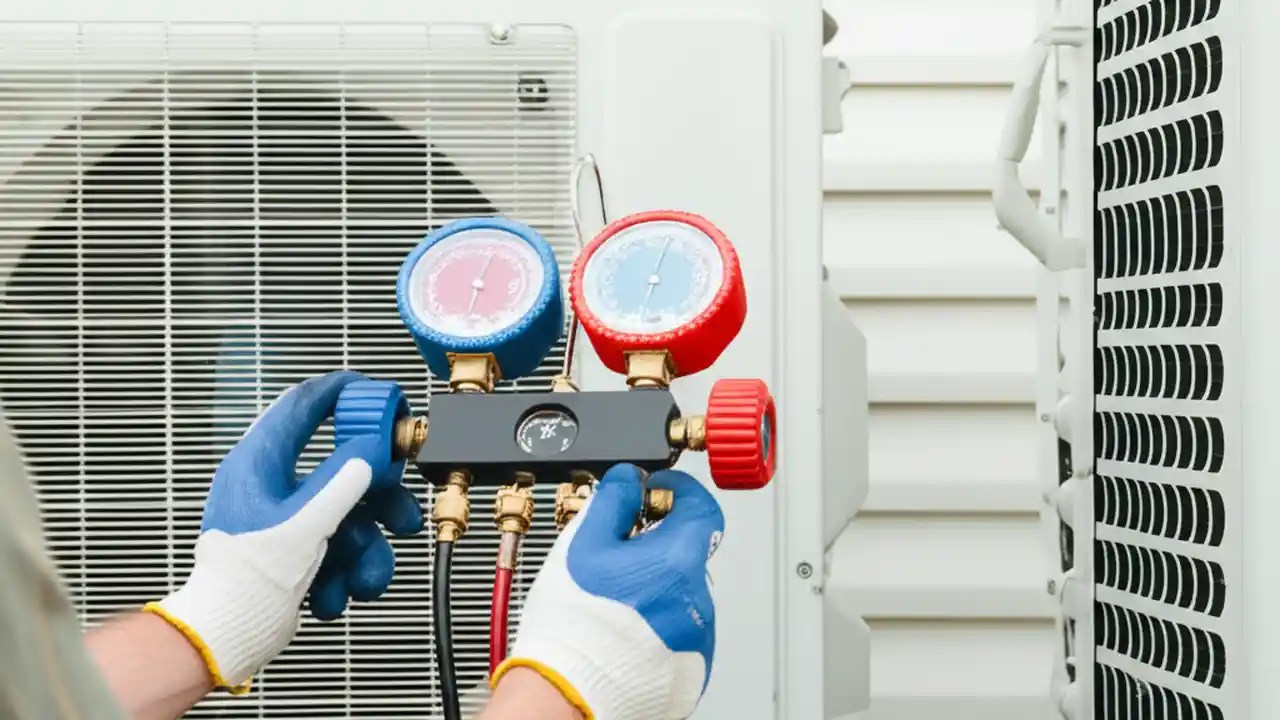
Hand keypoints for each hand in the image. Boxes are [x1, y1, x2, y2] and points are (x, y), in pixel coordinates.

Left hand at [144, 371, 422, 691]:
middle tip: (398, 508)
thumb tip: (370, 450)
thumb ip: (341, 483)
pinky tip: (339, 590)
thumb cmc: (245, 581)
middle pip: (342, 465)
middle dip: (377, 495)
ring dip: (367, 546)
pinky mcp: (295, 546)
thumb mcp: (304, 525)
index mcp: (260, 462)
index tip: (380, 397)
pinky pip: (338, 544)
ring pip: (347, 511)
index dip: (344, 394)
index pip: (304, 404)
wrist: (225, 636)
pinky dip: (348, 569)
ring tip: (367, 574)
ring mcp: (285, 516)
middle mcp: (272, 484)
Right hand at [492, 464, 724, 719]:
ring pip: (683, 594)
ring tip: (614, 601)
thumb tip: (631, 479)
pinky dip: (659, 624)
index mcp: (677, 563)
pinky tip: (624, 630)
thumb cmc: (571, 625)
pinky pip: (682, 631)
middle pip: (688, 553)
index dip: (679, 491)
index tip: (657, 492)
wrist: (565, 693)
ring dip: (658, 587)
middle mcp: (698, 601)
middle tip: (619, 552)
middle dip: (658, 545)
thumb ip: (614, 499)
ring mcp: (699, 639)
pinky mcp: (692, 670)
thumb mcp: (582, 542)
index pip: (702, 507)